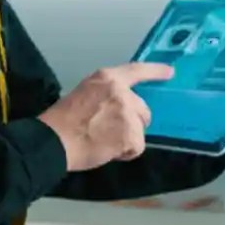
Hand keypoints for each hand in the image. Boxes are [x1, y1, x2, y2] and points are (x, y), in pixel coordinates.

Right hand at [37, 62, 174, 171]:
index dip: (155, 71)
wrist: (54, 141)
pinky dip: (125, 153)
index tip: (170, 72)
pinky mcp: (131, 134)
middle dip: (133, 122)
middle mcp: (121, 92)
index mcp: (107, 78)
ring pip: (140, 129)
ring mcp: (127, 113)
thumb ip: (106, 96)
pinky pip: (136, 147)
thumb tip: (118, 109)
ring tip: (104, 142)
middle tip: (110, 131)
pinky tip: (107, 151)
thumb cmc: (62, 120)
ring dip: (127, 138)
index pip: (136, 70)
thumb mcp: (84, 94)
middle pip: (142, 109)